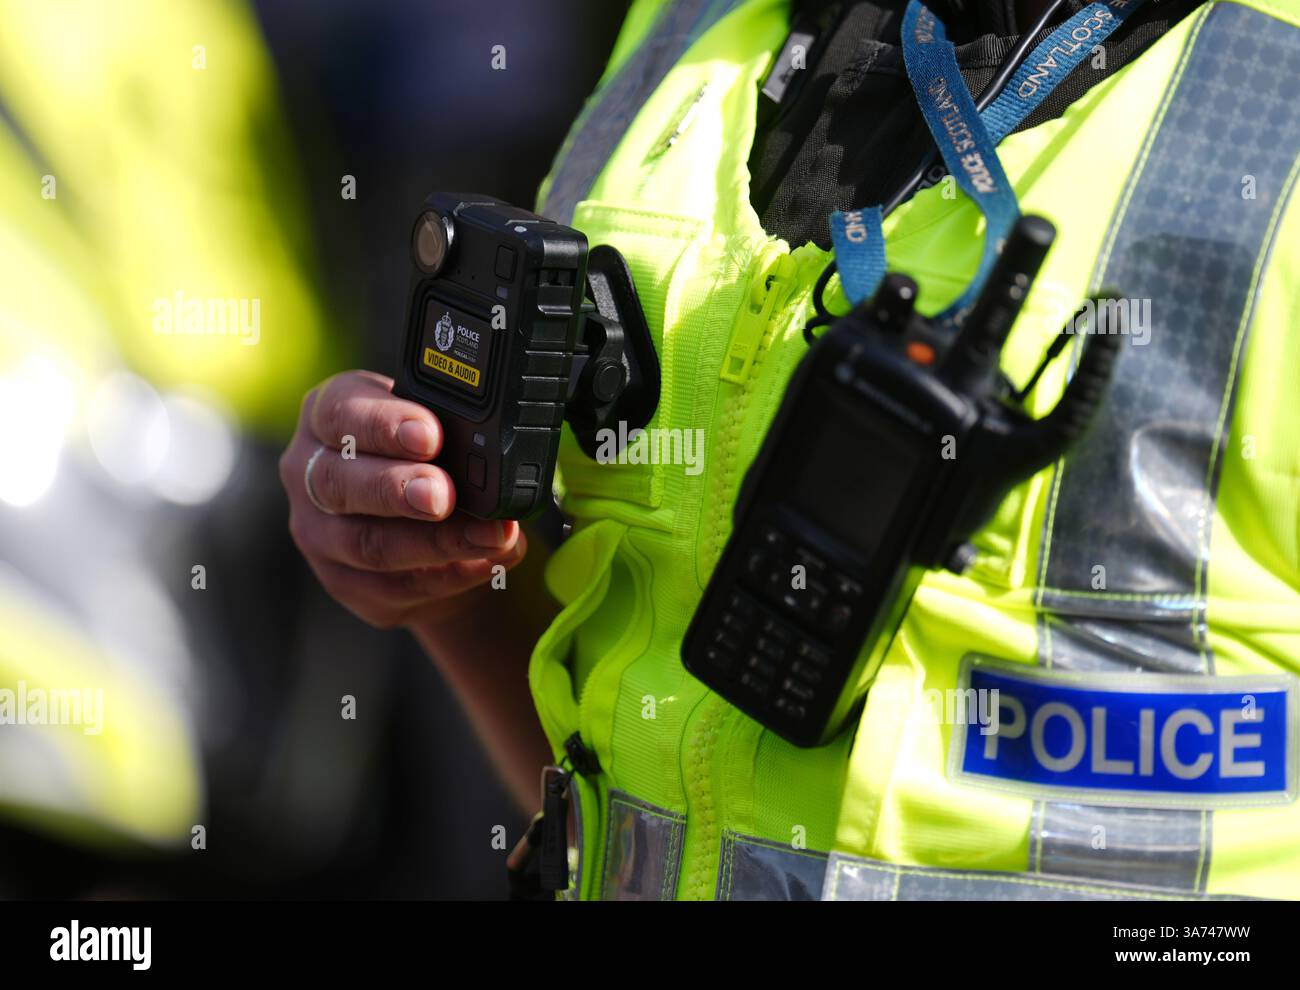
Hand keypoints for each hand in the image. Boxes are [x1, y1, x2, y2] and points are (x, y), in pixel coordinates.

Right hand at [279, 370, 524, 628]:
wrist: (425, 522)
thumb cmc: (426, 456)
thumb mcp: (434, 429)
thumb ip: (451, 433)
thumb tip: (493, 459)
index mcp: (325, 415)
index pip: (339, 413)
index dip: (383, 425)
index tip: (431, 436)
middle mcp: (309, 473)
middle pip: (340, 484)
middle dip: (397, 488)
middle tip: (444, 494)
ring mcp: (319, 533)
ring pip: (367, 543)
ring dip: (436, 542)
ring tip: (491, 535)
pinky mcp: (343, 582)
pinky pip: (392, 587)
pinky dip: (448, 576)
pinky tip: (487, 563)